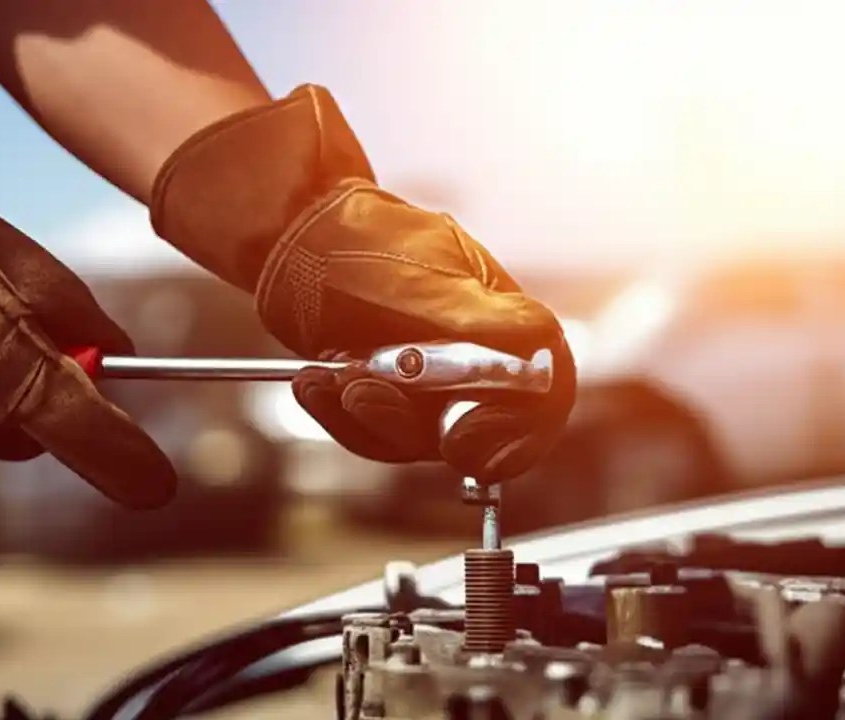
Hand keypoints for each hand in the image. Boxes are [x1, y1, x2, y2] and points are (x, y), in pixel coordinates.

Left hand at [151, 85, 574, 480]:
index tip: (462, 440)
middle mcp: (478, 366)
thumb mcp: (430, 280)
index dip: (515, 434)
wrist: (301, 232)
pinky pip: (372, 433)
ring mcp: (432, 387)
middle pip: (471, 434)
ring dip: (368, 415)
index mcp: (510, 330)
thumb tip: (541, 351)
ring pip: (415, 441)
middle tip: (364, 391)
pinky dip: (340, 414)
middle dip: (409, 423)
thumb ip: (486, 321)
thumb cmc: (371, 241)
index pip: (542, 399)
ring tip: (332, 378)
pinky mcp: (389, 399)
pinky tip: (312, 383)